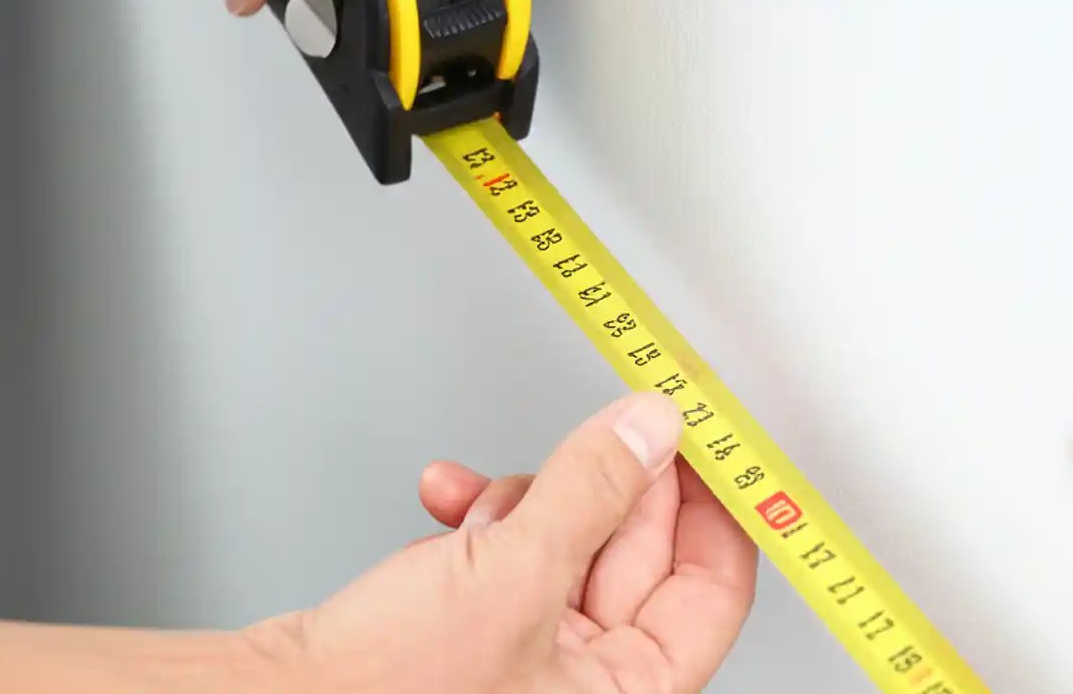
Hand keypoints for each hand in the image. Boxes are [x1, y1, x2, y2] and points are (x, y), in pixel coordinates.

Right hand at [252, 392, 757, 692]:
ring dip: (521, 500)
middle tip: (601, 425)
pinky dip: (479, 517)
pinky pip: (508, 548)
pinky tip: (444, 501)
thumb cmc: (379, 693)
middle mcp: (584, 682)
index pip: (710, 588)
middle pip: (633, 551)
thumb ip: (590, 492)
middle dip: (598, 487)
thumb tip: (650, 432)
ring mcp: (530, 651)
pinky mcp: (477, 624)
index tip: (704, 437)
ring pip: (564, 537)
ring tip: (478, 503)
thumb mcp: (510, 575)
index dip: (711, 504)